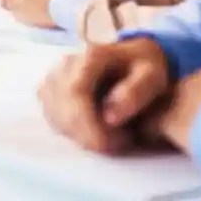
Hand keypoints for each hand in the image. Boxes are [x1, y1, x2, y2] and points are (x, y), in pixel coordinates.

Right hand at [37, 38, 170, 153]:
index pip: (75, 92)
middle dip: (86, 135)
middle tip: (116, 143)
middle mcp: (65, 63)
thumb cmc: (143, 68)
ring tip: (110, 135)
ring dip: (79, 134)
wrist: (132, 58)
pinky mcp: (48, 90)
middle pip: (61, 108)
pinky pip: (52, 118)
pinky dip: (71, 130)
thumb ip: (136, 92)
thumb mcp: (152, 75)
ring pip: (55, 116)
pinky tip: (94, 130)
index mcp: (91, 55)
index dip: (87, 124)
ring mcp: (53, 76)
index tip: (109, 145)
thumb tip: (110, 118)